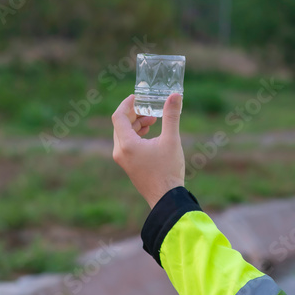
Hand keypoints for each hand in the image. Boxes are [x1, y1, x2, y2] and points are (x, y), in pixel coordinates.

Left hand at [111, 92, 185, 208]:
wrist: (166, 199)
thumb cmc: (168, 170)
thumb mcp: (171, 140)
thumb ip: (171, 116)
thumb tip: (175, 95)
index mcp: (127, 144)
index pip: (119, 116)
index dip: (127, 103)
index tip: (138, 96)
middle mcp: (120, 152)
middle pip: (120, 124)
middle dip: (134, 113)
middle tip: (150, 108)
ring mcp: (123, 160)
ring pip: (123, 134)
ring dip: (136, 124)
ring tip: (153, 120)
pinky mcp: (128, 166)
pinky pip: (127, 144)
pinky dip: (136, 135)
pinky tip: (150, 134)